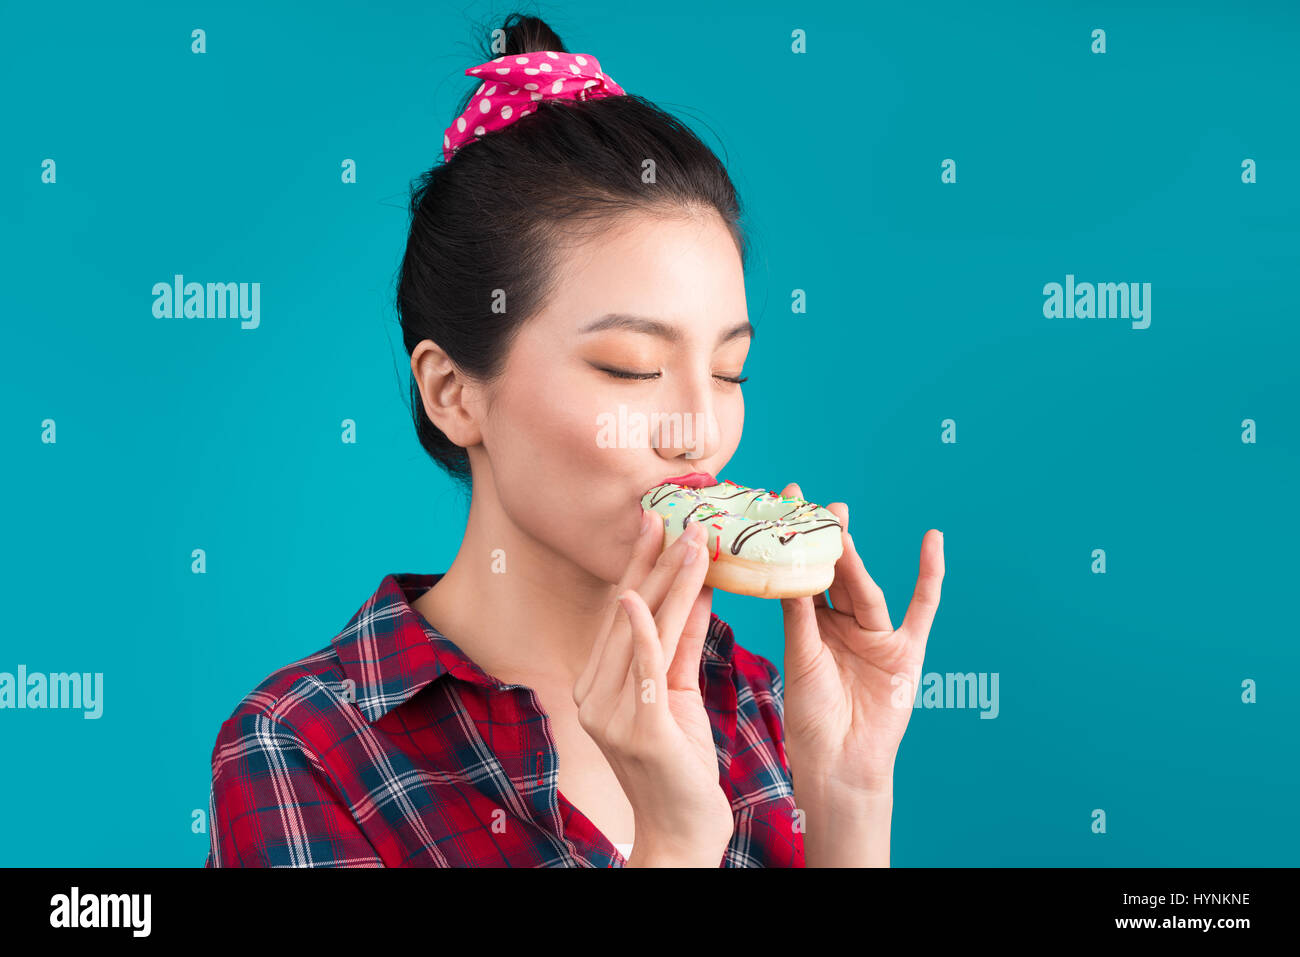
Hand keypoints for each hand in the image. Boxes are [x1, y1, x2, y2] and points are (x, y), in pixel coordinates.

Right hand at [574, 513, 733, 865]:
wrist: (683, 835)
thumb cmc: (681, 764)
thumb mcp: (680, 693)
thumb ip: (681, 642)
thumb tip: (696, 586)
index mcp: (597, 684)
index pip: (622, 613)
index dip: (641, 564)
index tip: (658, 520)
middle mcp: (592, 695)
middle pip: (627, 614)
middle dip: (653, 561)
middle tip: (675, 513)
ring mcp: (610, 714)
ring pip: (642, 632)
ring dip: (667, 582)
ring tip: (693, 539)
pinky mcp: (638, 730)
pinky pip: (644, 670)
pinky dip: (643, 630)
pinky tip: (645, 596)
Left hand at [777, 483, 944, 795]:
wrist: (840, 765)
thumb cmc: (811, 720)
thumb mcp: (799, 660)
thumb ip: (799, 617)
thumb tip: (787, 572)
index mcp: (812, 626)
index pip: (802, 576)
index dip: (794, 544)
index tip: (783, 502)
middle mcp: (844, 626)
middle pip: (835, 575)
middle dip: (826, 540)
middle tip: (817, 503)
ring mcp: (876, 636)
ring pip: (864, 588)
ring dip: (853, 557)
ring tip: (840, 521)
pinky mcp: (906, 651)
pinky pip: (922, 608)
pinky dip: (929, 576)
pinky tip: (932, 541)